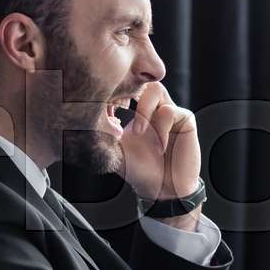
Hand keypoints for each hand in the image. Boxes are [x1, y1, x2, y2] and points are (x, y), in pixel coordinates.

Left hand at [118, 81, 201, 200]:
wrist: (161, 189)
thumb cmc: (138, 169)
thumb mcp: (115, 147)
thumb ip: (106, 130)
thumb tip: (84, 114)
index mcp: (141, 109)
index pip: (128, 85)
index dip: (115, 91)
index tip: (106, 110)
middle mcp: (156, 106)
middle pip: (141, 80)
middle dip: (127, 93)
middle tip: (117, 112)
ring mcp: (172, 110)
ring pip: (155, 90)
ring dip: (142, 111)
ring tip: (138, 132)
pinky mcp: (186, 119)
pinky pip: (169, 111)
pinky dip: (159, 129)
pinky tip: (158, 148)